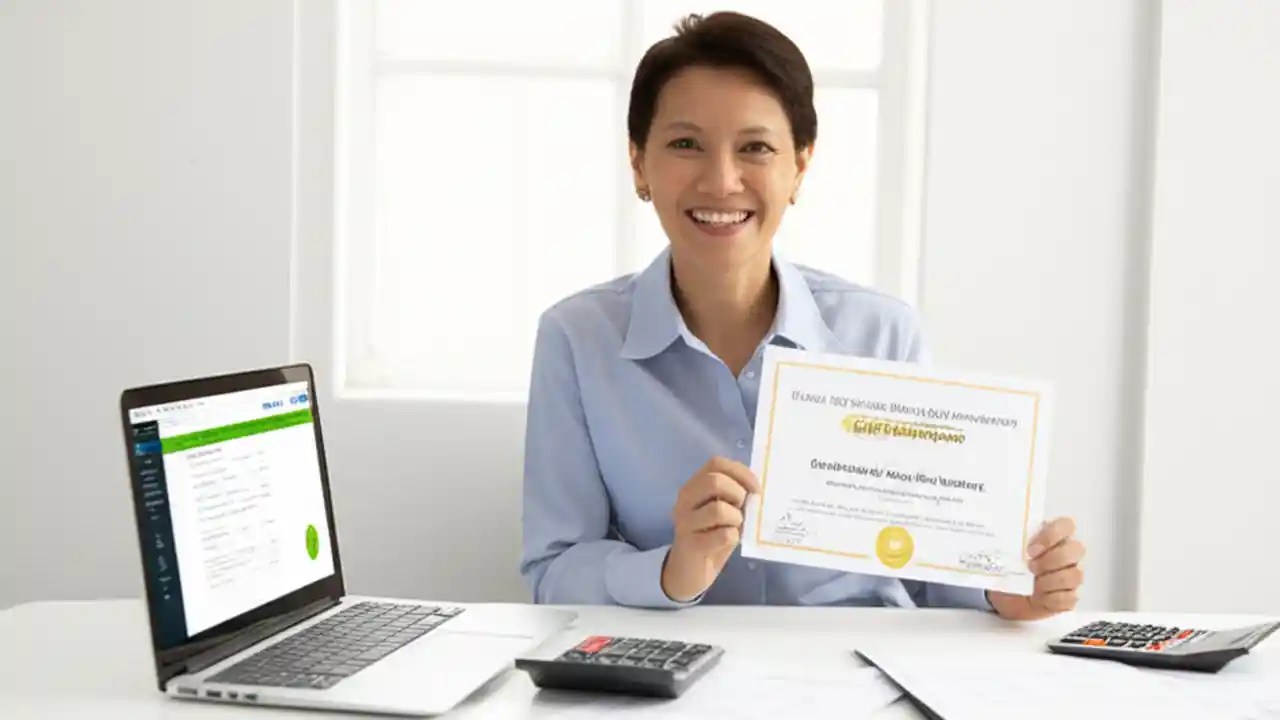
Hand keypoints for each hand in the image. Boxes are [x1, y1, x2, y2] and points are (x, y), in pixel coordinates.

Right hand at [661, 456, 760, 601]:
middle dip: (737, 494)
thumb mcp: (723, 512)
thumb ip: (734, 496)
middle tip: (743, 509)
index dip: (740, 472)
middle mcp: (684, 500)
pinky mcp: (691, 545)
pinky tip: (727, 541)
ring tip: (735, 527)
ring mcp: (685, 523)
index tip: (755, 488)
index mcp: (693, 486)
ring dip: (736, 519)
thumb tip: (757, 489)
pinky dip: (732, 537)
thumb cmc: (711, 537)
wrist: (689, 572)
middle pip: (714, 481)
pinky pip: (723, 535)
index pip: (715, 463)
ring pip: (719, 509)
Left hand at [988, 517, 1085, 620]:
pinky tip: (1039, 597)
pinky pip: (1069, 597)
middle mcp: (1068, 554)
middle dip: (1052, 559)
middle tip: (1030, 566)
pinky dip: (1052, 598)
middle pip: (1076, 549)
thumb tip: (991, 533)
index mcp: (1054, 537)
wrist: (1009, 594)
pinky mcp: (1069, 597)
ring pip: (1075, 575)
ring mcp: (1071, 576)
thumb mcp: (1007, 551)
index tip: (1030, 549)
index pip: (1066, 525)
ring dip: (1051, 580)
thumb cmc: (1012, 567)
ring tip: (1034, 583)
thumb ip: (1009, 540)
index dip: (1051, 535)